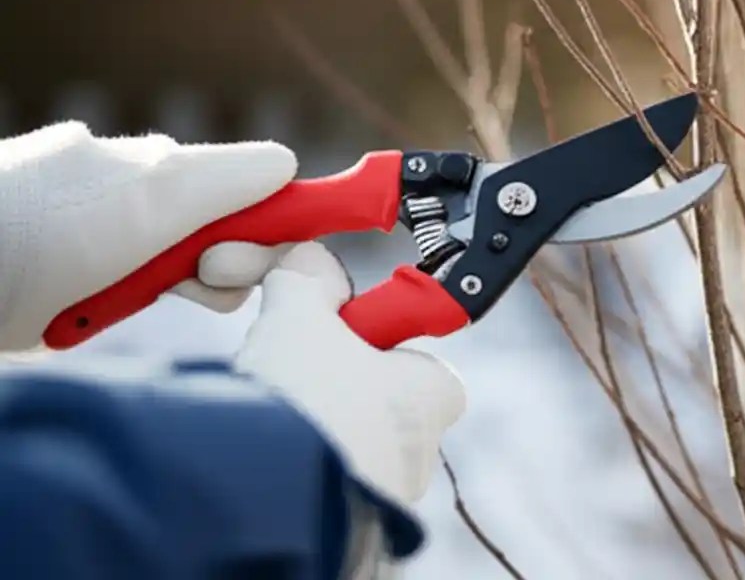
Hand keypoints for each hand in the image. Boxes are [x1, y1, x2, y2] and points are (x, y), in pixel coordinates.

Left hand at [0, 121, 297, 350]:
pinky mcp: (78, 286)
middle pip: (227, 239)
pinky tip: (86, 308)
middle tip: (198, 271)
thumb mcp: (164, 190)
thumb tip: (287, 166)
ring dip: (171, 289)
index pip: (252, 192)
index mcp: (166, 168)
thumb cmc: (57, 223)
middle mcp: (143, 199)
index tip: (272, 255)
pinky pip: (128, 298)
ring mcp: (109, 243)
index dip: (272, 226)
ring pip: (183, 275)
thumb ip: (233, 176)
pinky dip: (119, 307)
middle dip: (223, 266)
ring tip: (125, 290)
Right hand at [232, 242, 465, 508]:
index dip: (376, 345)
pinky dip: (299, 466)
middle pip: (382, 403)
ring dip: (315, 428)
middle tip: (292, 374)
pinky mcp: (351, 530)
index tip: (335, 339)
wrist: (267, 499)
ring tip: (272, 416)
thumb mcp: (300, 317)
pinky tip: (266, 456)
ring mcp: (387, 496)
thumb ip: (308, 282)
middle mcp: (421, 452)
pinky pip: (327, 483)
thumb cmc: (304, 402)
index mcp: (433, 394)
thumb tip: (307, 259)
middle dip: (337, 387)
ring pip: (351, 446)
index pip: (422, 362)